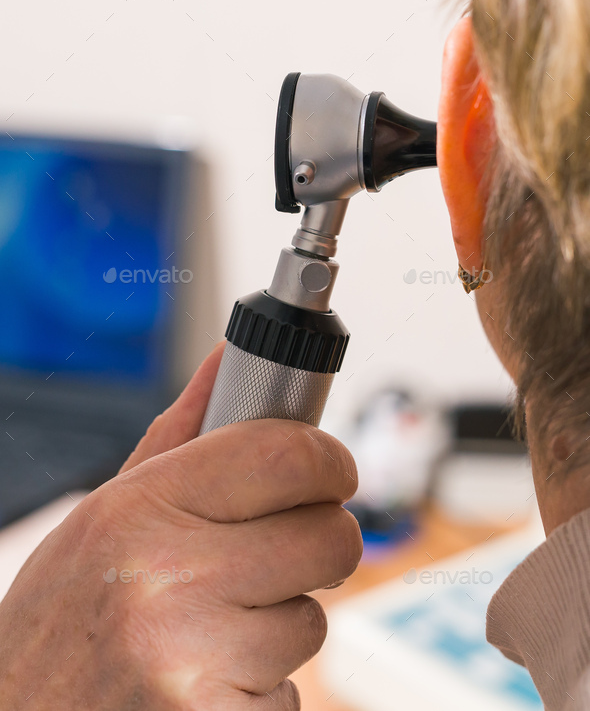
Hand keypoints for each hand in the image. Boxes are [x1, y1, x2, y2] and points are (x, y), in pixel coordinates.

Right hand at [0, 344, 361, 708]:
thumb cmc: (61, 620)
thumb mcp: (102, 515)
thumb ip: (179, 434)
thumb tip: (232, 358)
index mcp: (141, 510)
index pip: (285, 455)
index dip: (328, 459)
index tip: (330, 470)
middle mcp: (168, 580)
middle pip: (328, 537)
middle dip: (322, 540)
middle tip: (282, 551)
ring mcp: (195, 664)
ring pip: (313, 621)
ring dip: (282, 622)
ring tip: (216, 631)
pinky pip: (294, 693)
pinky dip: (264, 688)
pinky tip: (208, 682)